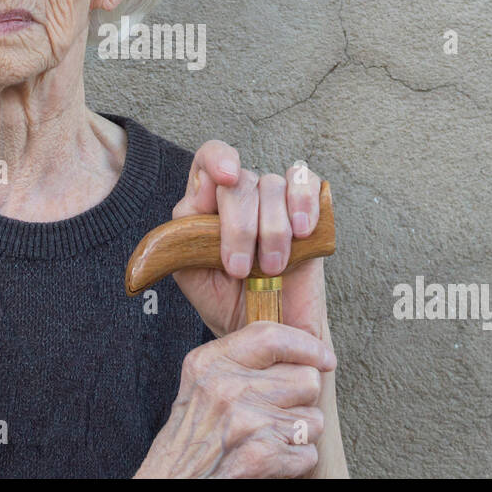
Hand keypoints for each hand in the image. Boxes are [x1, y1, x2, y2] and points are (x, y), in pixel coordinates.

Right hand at [134, 321, 334, 477]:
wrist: (176, 478)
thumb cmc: (193, 431)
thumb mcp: (202, 378)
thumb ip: (240, 356)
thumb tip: (297, 344)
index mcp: (212, 363)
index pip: (273, 337)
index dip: (308, 346)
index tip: (324, 358)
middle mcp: (229, 389)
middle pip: (306, 379)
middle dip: (302, 398)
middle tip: (279, 408)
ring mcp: (248, 423)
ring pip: (313, 419)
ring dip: (299, 432)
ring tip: (271, 434)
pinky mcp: (263, 456)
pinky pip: (307, 453)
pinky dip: (295, 460)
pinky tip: (271, 456)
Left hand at [171, 140, 327, 339]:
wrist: (264, 333)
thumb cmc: (225, 303)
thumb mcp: (190, 274)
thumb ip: (184, 234)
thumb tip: (200, 189)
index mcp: (207, 205)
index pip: (209, 159)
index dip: (217, 158)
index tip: (224, 178)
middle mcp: (241, 197)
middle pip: (242, 181)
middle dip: (240, 227)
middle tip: (239, 269)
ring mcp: (275, 202)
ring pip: (273, 185)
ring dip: (272, 230)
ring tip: (271, 268)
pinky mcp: (307, 213)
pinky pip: (306, 184)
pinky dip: (304, 203)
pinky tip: (301, 231)